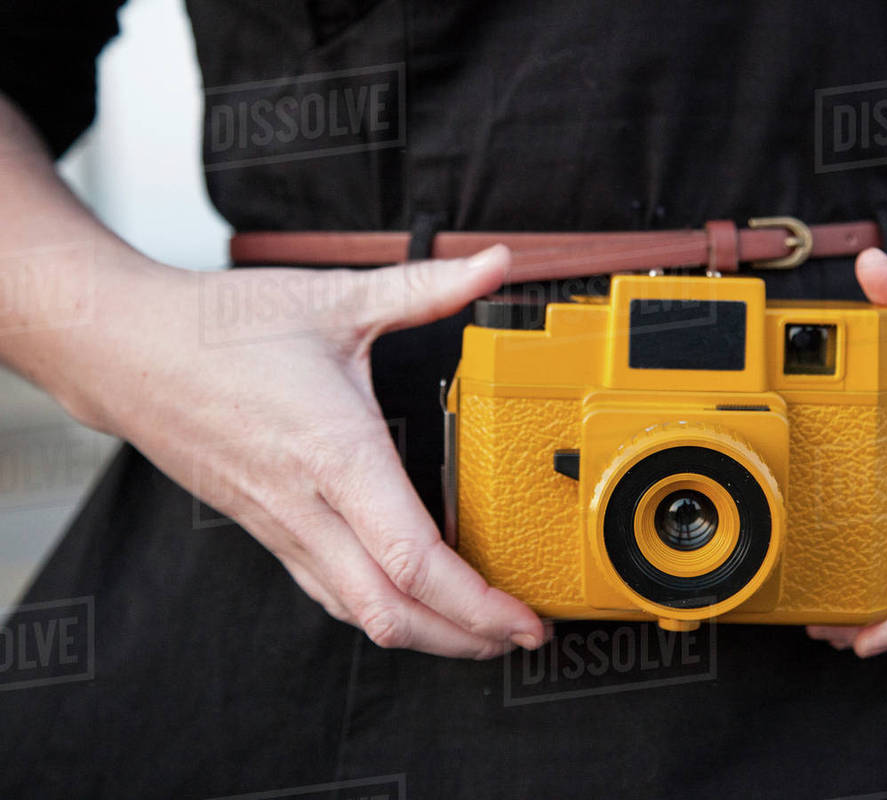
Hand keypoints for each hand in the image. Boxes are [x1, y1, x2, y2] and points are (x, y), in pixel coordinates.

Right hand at [49, 245, 548, 658]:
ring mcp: (282, 526)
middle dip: (464, 638)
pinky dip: (380, 609)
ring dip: (425, 634)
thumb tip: (496, 263)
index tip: (523, 620)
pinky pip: (329, 590)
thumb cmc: (221, 327)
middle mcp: (308, 505)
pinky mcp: (267, 528)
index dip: (476, 604)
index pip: (413, 559)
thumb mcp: (336, 299)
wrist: (124, 350)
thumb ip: (427, 286)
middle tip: (520, 638)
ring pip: (359, 612)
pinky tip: (410, 599)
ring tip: (478, 630)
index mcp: (336, 452)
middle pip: (393, 612)